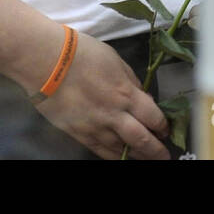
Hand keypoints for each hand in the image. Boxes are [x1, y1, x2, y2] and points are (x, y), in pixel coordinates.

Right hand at [33, 30, 170, 159]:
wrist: (46, 62)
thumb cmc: (83, 54)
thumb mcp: (116, 61)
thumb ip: (131, 82)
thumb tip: (141, 97)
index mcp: (126, 94)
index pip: (153, 118)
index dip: (163, 127)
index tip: (166, 130)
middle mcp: (114, 115)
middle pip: (141, 140)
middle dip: (156, 151)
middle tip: (164, 156)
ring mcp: (95, 127)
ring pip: (121, 151)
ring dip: (136, 156)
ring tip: (146, 158)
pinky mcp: (78, 133)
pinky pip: (100, 151)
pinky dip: (113, 156)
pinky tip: (120, 157)